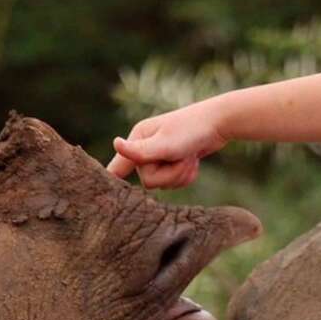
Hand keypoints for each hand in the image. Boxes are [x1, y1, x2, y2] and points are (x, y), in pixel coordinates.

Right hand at [106, 102, 227, 188]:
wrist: (221, 122)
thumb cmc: (191, 130)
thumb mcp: (165, 143)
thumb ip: (140, 150)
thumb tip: (114, 144)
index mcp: (137, 139)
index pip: (118, 165)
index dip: (111, 179)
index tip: (99, 198)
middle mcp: (144, 147)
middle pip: (148, 181)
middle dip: (168, 174)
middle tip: (181, 157)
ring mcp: (159, 155)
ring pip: (163, 183)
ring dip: (180, 174)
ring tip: (189, 156)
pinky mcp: (173, 161)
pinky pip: (175, 181)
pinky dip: (186, 175)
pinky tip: (193, 160)